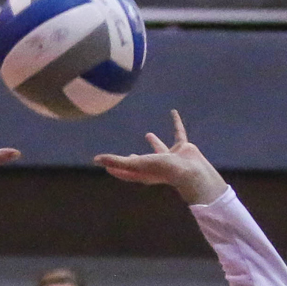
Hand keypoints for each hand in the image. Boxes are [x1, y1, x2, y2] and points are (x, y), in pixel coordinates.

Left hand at [94, 111, 227, 205]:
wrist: (190, 170)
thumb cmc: (162, 169)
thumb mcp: (136, 164)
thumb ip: (116, 161)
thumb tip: (95, 160)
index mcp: (144, 173)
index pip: (126, 171)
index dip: (116, 168)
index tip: (107, 166)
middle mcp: (156, 166)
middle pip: (142, 162)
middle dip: (134, 159)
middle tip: (129, 155)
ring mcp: (171, 157)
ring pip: (160, 148)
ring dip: (154, 142)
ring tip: (147, 134)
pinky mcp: (182, 148)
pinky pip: (178, 133)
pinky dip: (176, 123)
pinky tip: (173, 112)